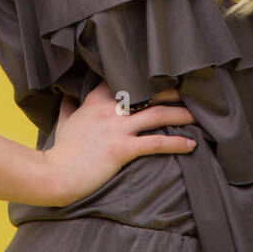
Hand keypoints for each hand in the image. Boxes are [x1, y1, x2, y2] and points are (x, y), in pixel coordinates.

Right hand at [40, 79, 196, 207]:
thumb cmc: (61, 151)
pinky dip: (176, 143)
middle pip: (148, 93)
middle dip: (172, 91)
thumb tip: (66, 96)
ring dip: (181, 114)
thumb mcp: (63, 123)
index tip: (161, 77)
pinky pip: (155, 143)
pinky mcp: (122, 149)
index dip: (144, 77)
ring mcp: (116, 128)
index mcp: (96, 101)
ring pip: (157, 114)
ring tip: (198, 115)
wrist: (54, 174)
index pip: (123, 79)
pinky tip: (191, 145)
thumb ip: (68, 107)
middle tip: (190, 92)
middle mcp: (109, 110)